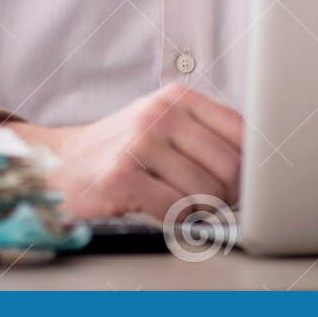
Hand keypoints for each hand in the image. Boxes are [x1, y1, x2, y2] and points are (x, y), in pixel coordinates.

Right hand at [6, 84, 242, 219]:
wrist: (60, 165)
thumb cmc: (120, 150)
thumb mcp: (163, 124)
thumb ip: (206, 134)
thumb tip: (257, 166)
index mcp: (177, 97)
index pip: (242, 133)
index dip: (250, 167)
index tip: (241, 183)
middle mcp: (159, 114)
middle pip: (230, 168)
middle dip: (227, 196)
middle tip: (209, 203)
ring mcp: (139, 142)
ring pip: (204, 193)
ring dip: (197, 211)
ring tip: (176, 204)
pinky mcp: (121, 175)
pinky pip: (174, 209)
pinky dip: (173, 220)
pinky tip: (157, 209)